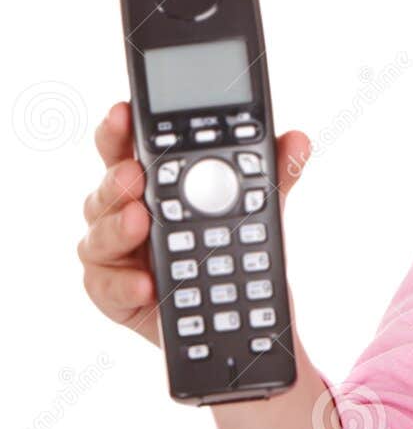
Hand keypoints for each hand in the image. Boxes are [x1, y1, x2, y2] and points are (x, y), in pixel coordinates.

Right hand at [79, 101, 311, 345]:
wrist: (238, 317)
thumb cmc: (233, 249)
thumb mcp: (259, 209)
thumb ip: (274, 174)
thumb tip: (298, 139)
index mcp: (154, 179)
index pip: (129, 144)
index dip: (121, 127)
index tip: (124, 111)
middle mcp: (125, 208)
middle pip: (107, 185)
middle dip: (117, 176)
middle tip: (134, 173)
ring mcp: (114, 250)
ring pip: (98, 232)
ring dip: (116, 226)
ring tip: (140, 222)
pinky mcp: (111, 291)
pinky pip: (106, 286)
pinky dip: (125, 284)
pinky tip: (146, 284)